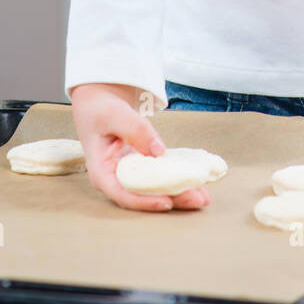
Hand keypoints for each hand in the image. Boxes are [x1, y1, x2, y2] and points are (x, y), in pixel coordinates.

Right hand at [70, 82, 209, 212]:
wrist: (99, 101)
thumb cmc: (101, 109)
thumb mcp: (115, 115)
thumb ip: (135, 131)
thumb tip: (158, 151)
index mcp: (102, 173)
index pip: (123, 194)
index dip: (145, 201)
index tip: (167, 202)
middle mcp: (117, 179)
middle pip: (145, 196)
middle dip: (173, 199)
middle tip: (198, 200)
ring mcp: (131, 174)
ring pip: (156, 189)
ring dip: (180, 193)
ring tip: (203, 197)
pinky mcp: (143, 167)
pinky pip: (161, 177)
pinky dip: (178, 180)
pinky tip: (197, 183)